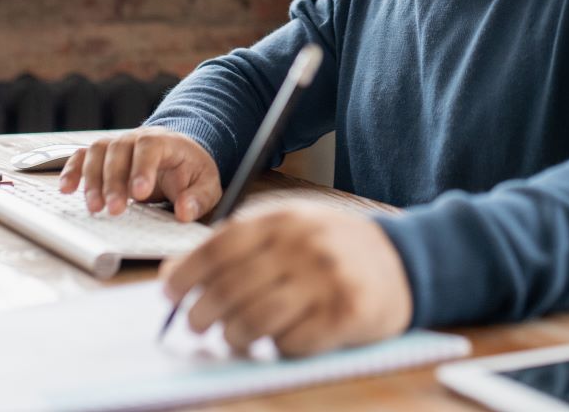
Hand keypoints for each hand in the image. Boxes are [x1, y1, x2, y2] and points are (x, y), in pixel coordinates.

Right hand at [58, 126, 221, 220]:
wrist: (180, 155)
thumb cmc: (192, 171)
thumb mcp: (207, 185)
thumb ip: (198, 199)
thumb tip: (184, 211)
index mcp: (165, 142)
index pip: (150, 147)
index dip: (142, 167)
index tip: (139, 193)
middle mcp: (137, 139)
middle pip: (119, 151)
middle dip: (114, 181)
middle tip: (115, 210)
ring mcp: (118, 145)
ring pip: (98, 152)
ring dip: (92, 179)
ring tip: (94, 207)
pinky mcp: (104, 156)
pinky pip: (83, 156)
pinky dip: (72, 170)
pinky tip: (66, 188)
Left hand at [160, 203, 412, 356]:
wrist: (400, 259)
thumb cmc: (329, 245)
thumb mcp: (288, 227)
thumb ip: (238, 244)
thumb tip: (176, 275)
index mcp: (280, 219)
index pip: (219, 247)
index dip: (187, 273)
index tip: (168, 293)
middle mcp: (300, 245)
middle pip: (231, 289)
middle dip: (202, 314)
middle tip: (195, 326)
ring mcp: (324, 280)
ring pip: (255, 321)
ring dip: (234, 337)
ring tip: (232, 338)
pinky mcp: (345, 315)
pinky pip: (291, 343)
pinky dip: (276, 348)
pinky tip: (279, 340)